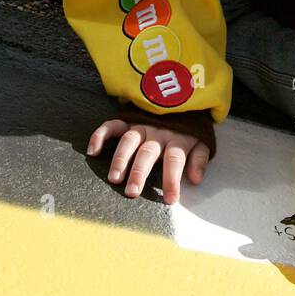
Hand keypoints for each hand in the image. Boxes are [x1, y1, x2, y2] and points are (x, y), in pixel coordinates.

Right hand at [86, 118, 210, 205]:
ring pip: (129, 141)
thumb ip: (199, 160)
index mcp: (176, 140)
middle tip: (132, 192)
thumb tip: (196, 179)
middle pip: (148, 153)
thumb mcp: (201, 142)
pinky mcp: (127, 120)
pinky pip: (112, 126)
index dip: (172, 180)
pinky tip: (93, 151)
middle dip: (139, 172)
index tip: (170, 200)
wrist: (181, 95)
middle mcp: (157, 133)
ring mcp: (141, 125)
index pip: (175, 160)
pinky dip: (100, 136)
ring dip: (120, 159)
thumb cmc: (189, 127)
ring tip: (114, 178)